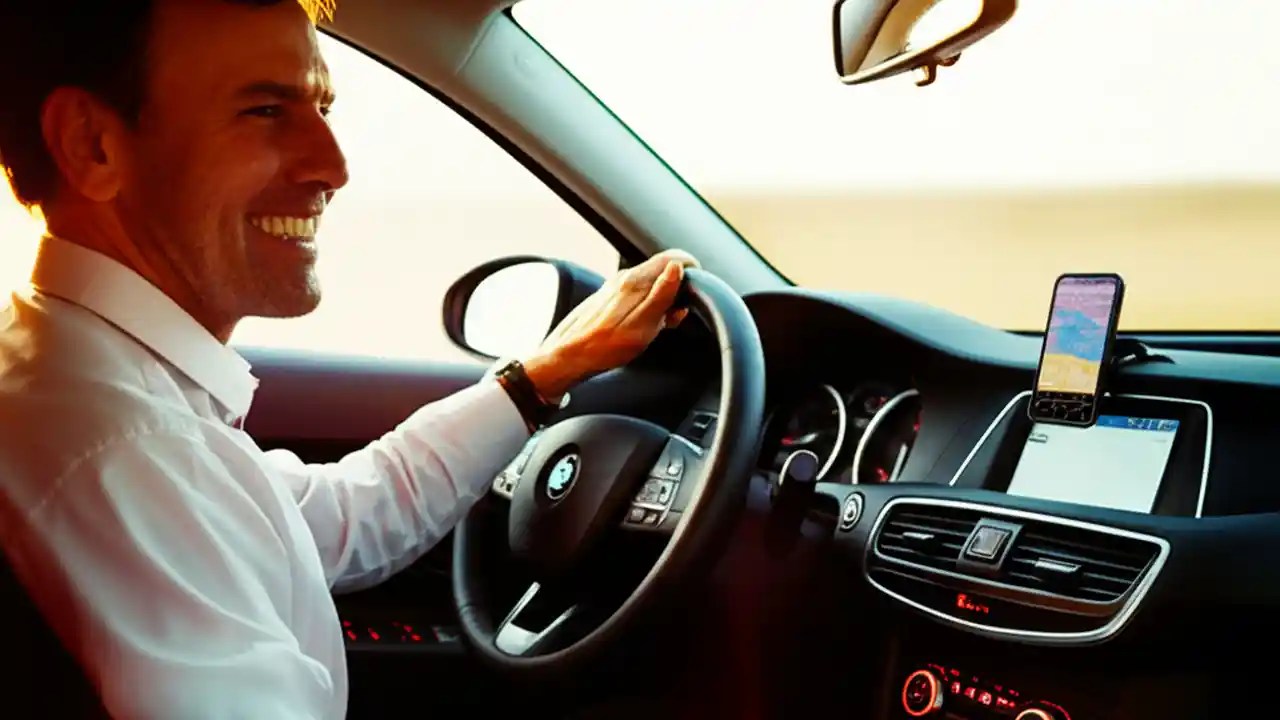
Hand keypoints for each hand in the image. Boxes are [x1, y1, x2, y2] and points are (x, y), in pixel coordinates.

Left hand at [521, 249, 699, 398]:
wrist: (567, 356)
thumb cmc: (605, 346)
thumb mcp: (643, 325)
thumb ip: (662, 295)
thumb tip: (678, 269)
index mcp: (634, 281)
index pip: (672, 258)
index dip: (691, 268)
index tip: (699, 286)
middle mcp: (623, 278)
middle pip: (662, 270)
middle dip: (678, 287)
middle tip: (679, 314)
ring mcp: (614, 287)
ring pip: (650, 282)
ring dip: (664, 298)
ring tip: (664, 323)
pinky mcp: (608, 299)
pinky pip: (637, 293)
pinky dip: (649, 305)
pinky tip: (647, 325)